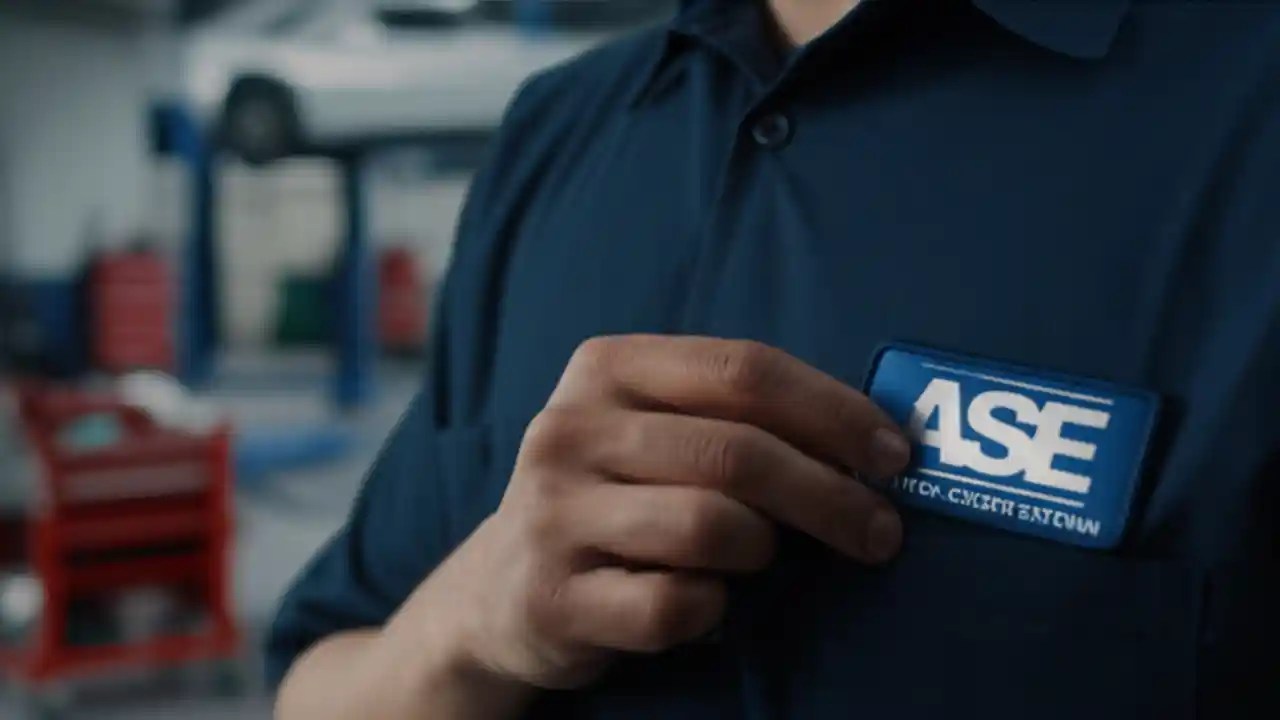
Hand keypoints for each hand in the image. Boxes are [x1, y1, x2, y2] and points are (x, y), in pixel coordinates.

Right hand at [419, 336, 910, 690]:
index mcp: (605, 367)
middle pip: (737, 451)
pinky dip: (711, 609)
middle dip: (831, 495)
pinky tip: (704, 602)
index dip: (835, 411)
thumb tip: (876, 441)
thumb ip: (737, 416)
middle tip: (881, 531)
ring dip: (764, 549)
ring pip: (710, 526)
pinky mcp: (551, 598)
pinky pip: (674, 607)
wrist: (499, 590)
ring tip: (764, 558)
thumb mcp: (652, 429)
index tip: (895, 454)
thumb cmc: (612, 497)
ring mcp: (552, 515)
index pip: (743, 369)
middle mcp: (569, 431)